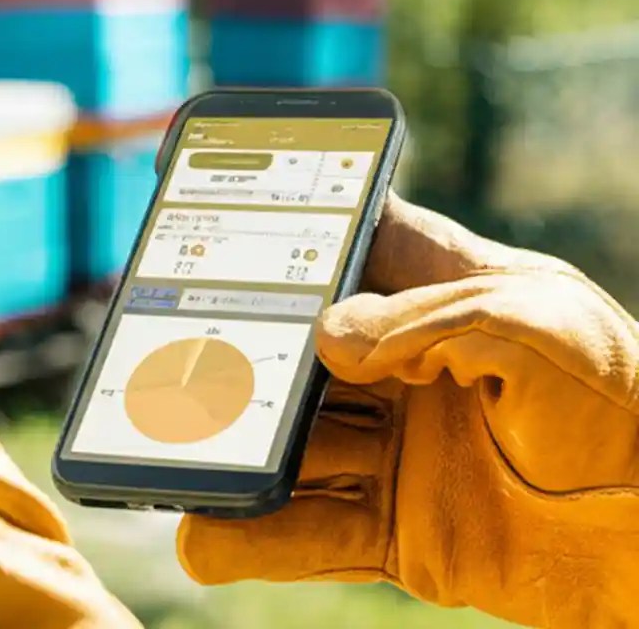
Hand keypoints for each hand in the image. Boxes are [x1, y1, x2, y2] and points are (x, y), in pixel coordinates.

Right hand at [177, 193, 638, 627]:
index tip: (194, 220)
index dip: (269, 236)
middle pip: (288, 360)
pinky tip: (206, 534)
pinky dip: (250, 538)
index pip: (337, 249)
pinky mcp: (395, 533)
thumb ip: (433, 317)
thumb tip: (326, 336)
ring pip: (284, 453)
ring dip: (224, 459)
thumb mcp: (544, 326)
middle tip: (166, 370)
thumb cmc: (630, 405)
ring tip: (166, 465)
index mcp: (437, 297)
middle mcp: (401, 374)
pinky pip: (307, 536)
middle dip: (226, 364)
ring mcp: (392, 456)